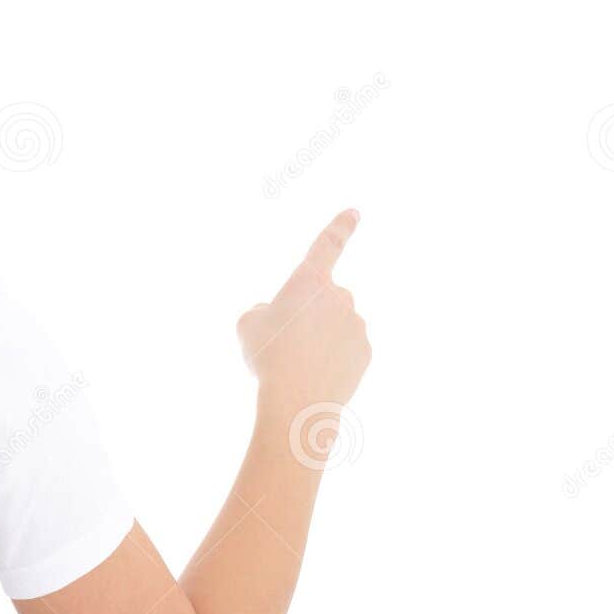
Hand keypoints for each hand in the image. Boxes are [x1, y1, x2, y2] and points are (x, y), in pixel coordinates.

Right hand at [237, 209, 370, 414]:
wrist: (298, 402)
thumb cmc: (269, 357)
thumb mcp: (248, 325)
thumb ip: (264, 310)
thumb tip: (279, 316)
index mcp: (309, 281)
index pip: (327, 245)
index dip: (340, 227)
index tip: (355, 212)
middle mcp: (339, 297)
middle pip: (321, 300)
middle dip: (306, 316)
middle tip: (284, 343)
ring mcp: (356, 324)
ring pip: (332, 326)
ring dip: (317, 340)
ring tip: (295, 365)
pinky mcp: (365, 351)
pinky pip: (345, 349)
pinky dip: (330, 359)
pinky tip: (314, 376)